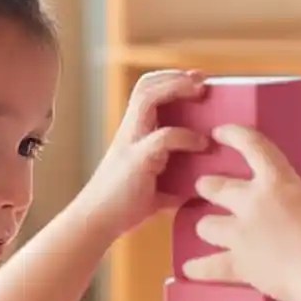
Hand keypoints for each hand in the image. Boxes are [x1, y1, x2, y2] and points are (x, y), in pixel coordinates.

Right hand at [79, 70, 208, 232]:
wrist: (97, 224)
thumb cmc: (124, 208)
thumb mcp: (156, 190)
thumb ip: (176, 184)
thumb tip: (203, 191)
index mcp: (133, 133)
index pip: (145, 91)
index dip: (170, 79)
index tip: (197, 80)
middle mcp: (129, 132)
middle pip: (145, 86)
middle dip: (175, 76)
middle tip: (202, 79)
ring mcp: (130, 143)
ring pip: (147, 98)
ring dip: (175, 89)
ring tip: (200, 93)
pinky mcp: (136, 160)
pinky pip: (162, 137)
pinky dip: (186, 136)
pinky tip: (202, 144)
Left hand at [180, 124, 300, 300]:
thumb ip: (293, 199)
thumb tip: (286, 210)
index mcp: (277, 181)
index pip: (252, 145)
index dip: (233, 135)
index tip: (219, 132)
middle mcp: (252, 202)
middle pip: (217, 187)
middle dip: (209, 186)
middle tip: (205, 187)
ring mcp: (241, 234)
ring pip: (206, 225)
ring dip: (207, 226)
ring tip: (207, 228)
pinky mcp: (239, 264)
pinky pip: (210, 265)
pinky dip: (199, 268)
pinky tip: (189, 268)